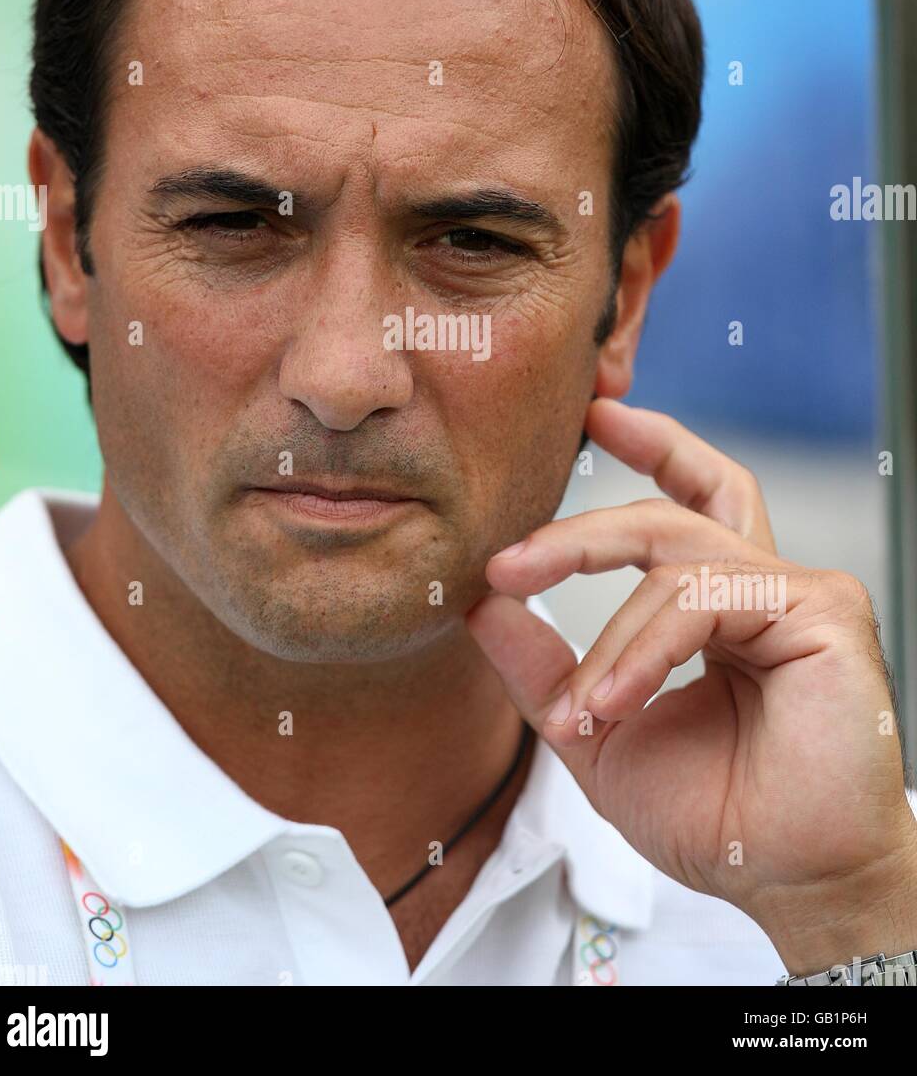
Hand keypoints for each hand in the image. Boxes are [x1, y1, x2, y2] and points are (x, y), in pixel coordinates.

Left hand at [466, 398, 916, 975]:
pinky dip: (644, 648)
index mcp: (724, 602)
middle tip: (510, 564)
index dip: (654, 446)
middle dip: (581, 533)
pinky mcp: (822, 608)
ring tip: (581, 711)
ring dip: (608, 637)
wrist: (790, 883)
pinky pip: (701, 598)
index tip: (598, 417)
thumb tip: (479, 605)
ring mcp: (798, 590)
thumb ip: (543, 667)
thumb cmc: (716, 815)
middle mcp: (764, 584)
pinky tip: (618, 701)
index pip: (692, 499)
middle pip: (671, 509)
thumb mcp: (600, 731)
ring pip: (674, 559)